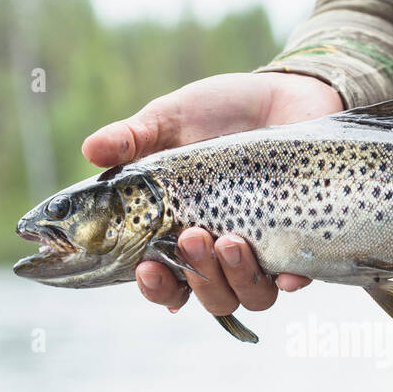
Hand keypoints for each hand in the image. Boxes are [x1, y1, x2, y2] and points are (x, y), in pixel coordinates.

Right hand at [82, 72, 341, 314]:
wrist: (286, 94)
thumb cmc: (222, 111)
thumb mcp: (172, 119)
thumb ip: (132, 138)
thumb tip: (90, 150)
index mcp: (181, 235)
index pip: (165, 283)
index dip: (156, 288)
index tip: (147, 269)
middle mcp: (222, 254)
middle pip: (210, 297)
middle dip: (199, 276)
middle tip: (193, 235)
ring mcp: (264, 251)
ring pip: (251, 297)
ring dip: (237, 278)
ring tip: (232, 239)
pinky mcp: (302, 242)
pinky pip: (297, 278)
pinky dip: (290, 279)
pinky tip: (285, 270)